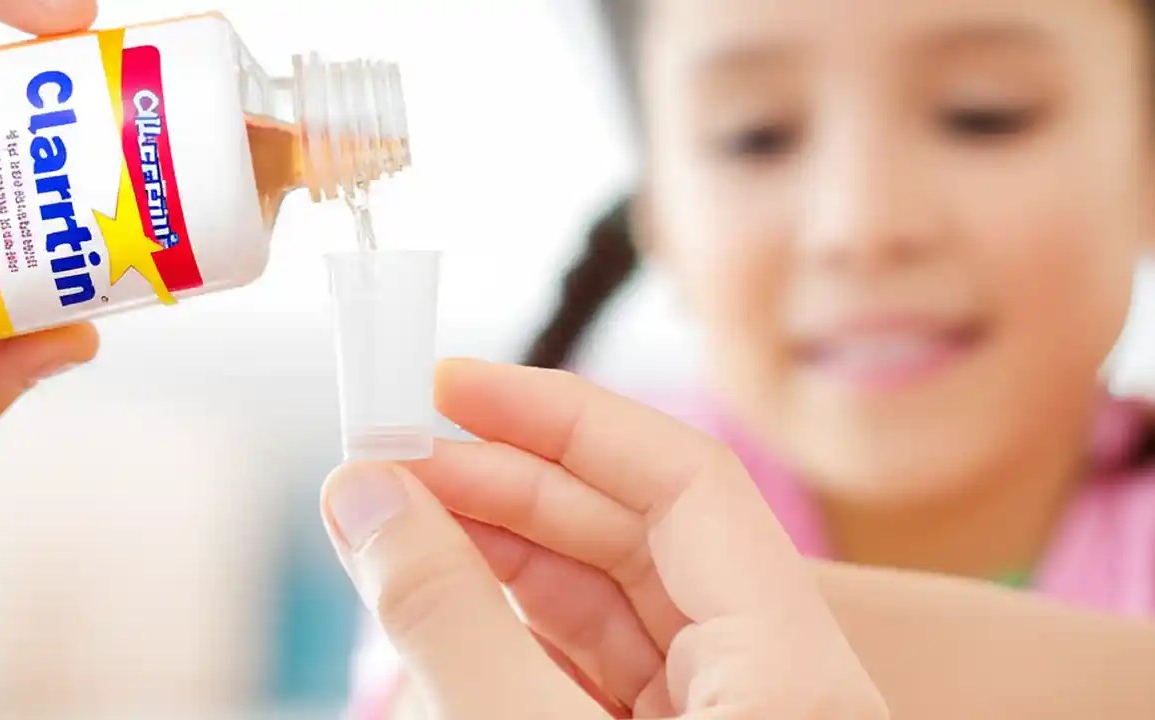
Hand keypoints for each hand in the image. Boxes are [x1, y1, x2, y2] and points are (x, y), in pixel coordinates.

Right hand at [322, 359, 887, 718]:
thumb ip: (449, 623)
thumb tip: (361, 492)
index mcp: (792, 672)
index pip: (687, 480)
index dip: (564, 414)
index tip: (451, 386)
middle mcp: (769, 685)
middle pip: (635, 533)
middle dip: (507, 486)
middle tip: (393, 458)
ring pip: (603, 605)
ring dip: (494, 555)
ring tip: (394, 516)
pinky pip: (584, 670)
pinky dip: (506, 632)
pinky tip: (438, 596)